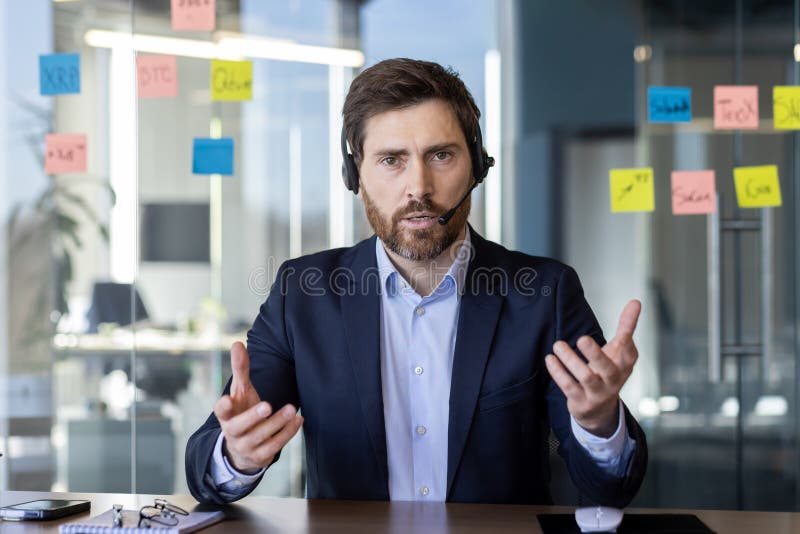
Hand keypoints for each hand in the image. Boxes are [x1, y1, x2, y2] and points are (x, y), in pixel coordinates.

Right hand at [213, 341, 303, 472]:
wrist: (244, 446)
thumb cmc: (242, 410)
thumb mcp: (241, 391)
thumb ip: (240, 369)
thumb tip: (237, 343)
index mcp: (226, 416)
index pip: (220, 412)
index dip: (223, 406)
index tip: (226, 398)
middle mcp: (233, 433)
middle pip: (240, 426)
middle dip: (253, 416)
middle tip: (267, 405)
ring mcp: (246, 447)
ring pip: (261, 436)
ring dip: (277, 423)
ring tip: (291, 408)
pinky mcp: (260, 456)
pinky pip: (275, 445)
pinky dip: (287, 432)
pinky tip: (298, 419)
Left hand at [544, 300, 640, 437]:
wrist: (599, 410)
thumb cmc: (608, 372)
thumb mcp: (619, 351)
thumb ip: (626, 326)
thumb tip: (636, 301)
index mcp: (624, 366)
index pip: (630, 355)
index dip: (627, 345)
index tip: (623, 334)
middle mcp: (613, 380)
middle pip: (607, 368)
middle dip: (595, 354)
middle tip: (582, 338)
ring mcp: (597, 393)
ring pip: (586, 377)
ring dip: (570, 360)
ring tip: (557, 345)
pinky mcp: (581, 401)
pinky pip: (569, 387)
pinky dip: (559, 373)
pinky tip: (550, 359)